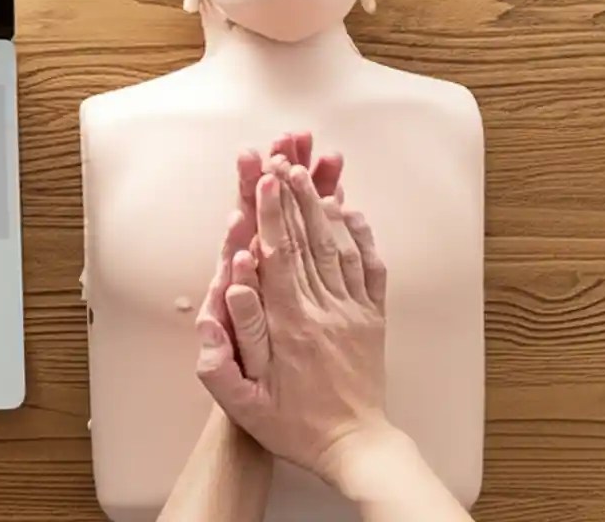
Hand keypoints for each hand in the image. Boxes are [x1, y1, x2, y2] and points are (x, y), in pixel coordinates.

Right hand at [194, 163, 389, 486]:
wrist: (355, 446)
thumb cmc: (294, 426)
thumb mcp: (247, 398)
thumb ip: (235, 344)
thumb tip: (232, 287)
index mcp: (291, 325)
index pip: (277, 256)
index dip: (270, 214)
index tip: (264, 180)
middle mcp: (324, 310)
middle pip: (305, 240)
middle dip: (292, 196)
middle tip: (282, 159)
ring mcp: (352, 311)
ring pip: (334, 247)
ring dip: (319, 206)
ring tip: (307, 172)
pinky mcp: (372, 319)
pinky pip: (369, 270)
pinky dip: (361, 236)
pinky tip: (351, 211)